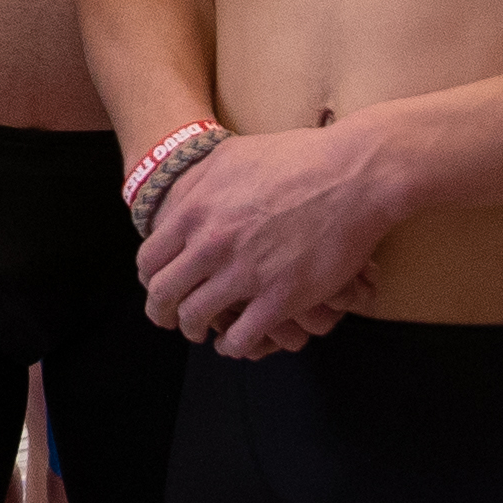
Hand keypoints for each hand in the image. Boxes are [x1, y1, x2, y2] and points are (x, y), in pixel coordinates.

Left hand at [136, 118, 412, 355]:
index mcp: (195, 211)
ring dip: (195, 329)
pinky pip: (241, 337)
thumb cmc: (298, 158)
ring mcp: (244, 274)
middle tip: (170, 318)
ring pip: (197, 319)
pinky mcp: (280, 298)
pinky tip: (236, 342)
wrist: (353, 175)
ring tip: (202, 331)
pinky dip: (233, 345)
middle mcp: (212, 245)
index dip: (150, 278)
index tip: (158, 286)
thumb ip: (198, 184)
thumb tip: (178, 201)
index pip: (149, 260)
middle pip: (164, 294)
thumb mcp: (232, 156)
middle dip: (162, 311)